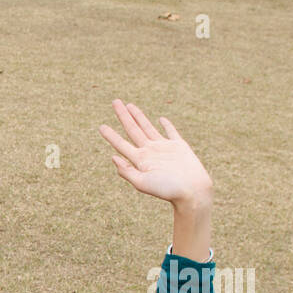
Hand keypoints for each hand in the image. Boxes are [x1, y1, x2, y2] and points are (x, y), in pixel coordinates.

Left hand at [98, 100, 212, 208]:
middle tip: (115, 102)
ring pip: (148, 127)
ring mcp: (164, 148)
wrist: (191, 191)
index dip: (111, 135)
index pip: (121, 144)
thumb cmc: (167, 189)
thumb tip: (113, 157)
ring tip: (129, 105)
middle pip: (133, 130)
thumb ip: (127, 171)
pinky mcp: (178, 146)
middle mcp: (149, 152)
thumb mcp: (142, 183)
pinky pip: (170, 132)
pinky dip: (166, 125)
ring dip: (139, 116)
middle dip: (123, 116)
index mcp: (140, 161)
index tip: (101, 126)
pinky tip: (161, 119)